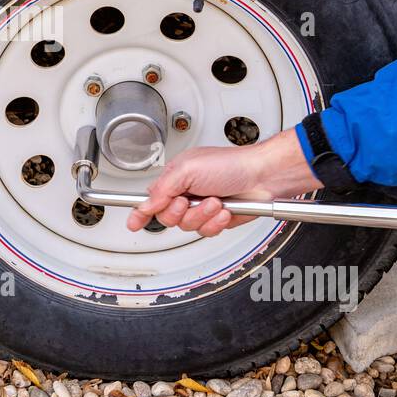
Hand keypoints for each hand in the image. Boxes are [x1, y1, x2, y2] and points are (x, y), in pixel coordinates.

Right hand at [126, 128, 320, 235]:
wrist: (263, 177)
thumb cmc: (231, 164)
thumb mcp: (188, 169)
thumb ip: (163, 188)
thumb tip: (146, 204)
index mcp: (176, 177)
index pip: (150, 197)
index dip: (140, 211)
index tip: (133, 222)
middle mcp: (186, 192)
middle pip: (167, 217)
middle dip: (180, 212)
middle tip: (190, 201)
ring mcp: (202, 207)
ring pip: (188, 227)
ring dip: (203, 215)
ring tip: (215, 201)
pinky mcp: (217, 220)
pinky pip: (206, 232)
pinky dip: (216, 222)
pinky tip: (224, 210)